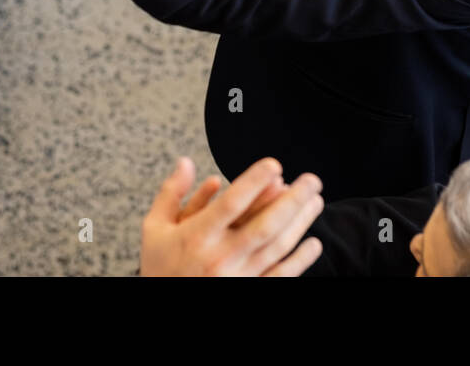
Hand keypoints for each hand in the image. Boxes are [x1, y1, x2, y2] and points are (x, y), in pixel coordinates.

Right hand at [140, 157, 324, 276]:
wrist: (161, 307)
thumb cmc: (160, 267)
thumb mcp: (154, 229)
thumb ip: (170, 194)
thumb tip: (185, 161)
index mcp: (197, 236)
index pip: (231, 204)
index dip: (254, 182)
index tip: (275, 164)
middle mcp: (220, 257)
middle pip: (264, 225)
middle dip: (292, 200)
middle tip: (311, 180)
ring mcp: (237, 277)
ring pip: (277, 247)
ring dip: (300, 223)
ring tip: (315, 201)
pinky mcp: (250, 290)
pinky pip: (280, 276)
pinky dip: (300, 260)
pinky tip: (313, 243)